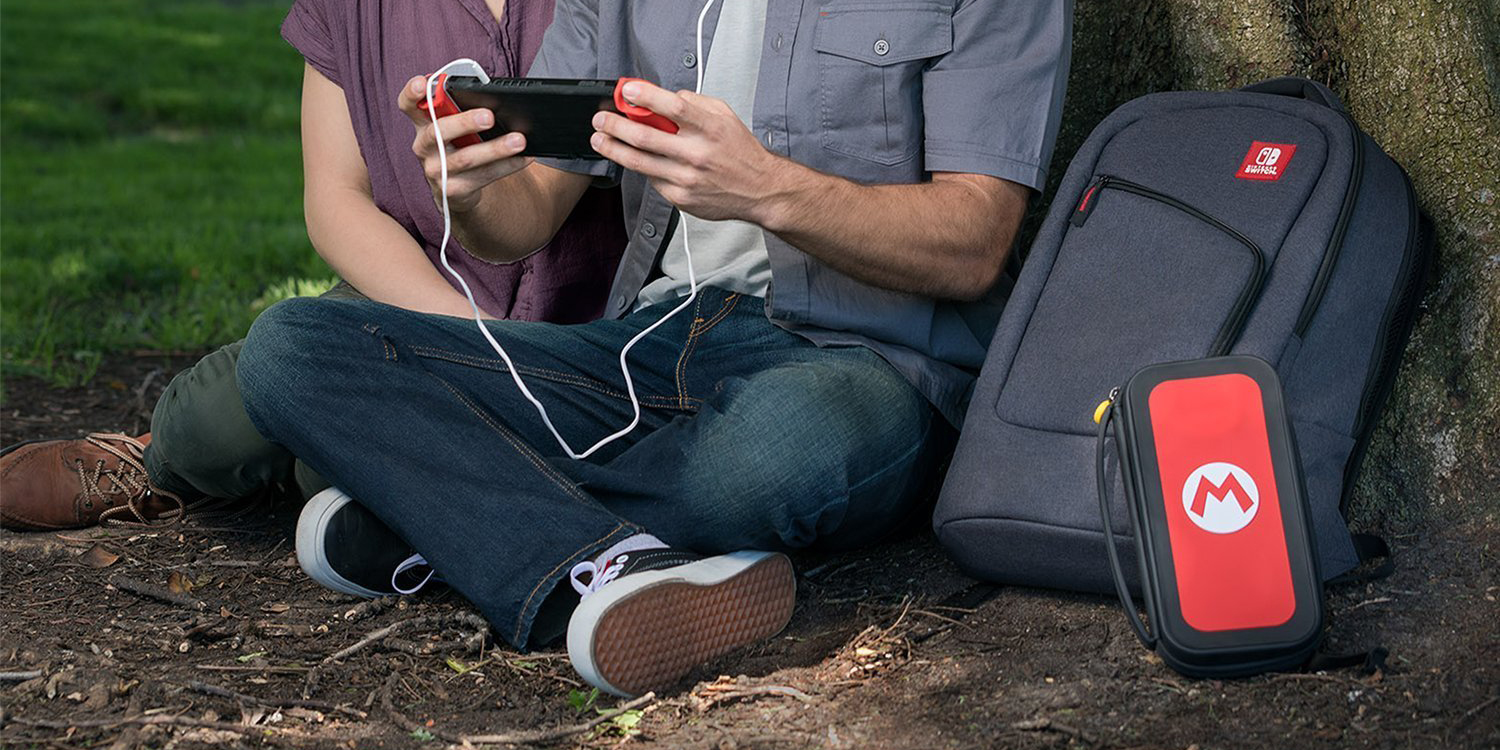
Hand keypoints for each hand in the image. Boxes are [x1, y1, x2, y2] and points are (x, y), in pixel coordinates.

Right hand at [398, 75, 531, 213]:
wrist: (458, 190)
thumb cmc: (461, 146)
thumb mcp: (457, 129)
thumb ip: (464, 112)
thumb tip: (500, 101)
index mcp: (423, 124)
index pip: (408, 104)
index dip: (411, 93)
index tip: (422, 83)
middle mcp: (424, 147)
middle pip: (438, 132)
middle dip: (464, 122)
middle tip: (490, 116)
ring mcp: (435, 170)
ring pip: (465, 158)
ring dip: (495, 148)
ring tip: (519, 140)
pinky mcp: (452, 190)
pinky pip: (482, 177)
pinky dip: (506, 166)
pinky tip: (522, 158)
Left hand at [589, 81, 784, 222]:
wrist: (760, 190)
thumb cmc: (741, 152)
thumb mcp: (725, 116)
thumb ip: (695, 103)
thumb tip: (662, 97)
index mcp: (710, 128)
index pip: (673, 107)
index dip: (645, 96)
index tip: (626, 90)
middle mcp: (697, 154)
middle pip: (645, 136)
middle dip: (616, 125)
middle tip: (601, 119)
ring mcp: (687, 178)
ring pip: (640, 162)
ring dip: (614, 148)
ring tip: (600, 139)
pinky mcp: (681, 198)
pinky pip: (652, 180)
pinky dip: (641, 167)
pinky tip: (633, 159)